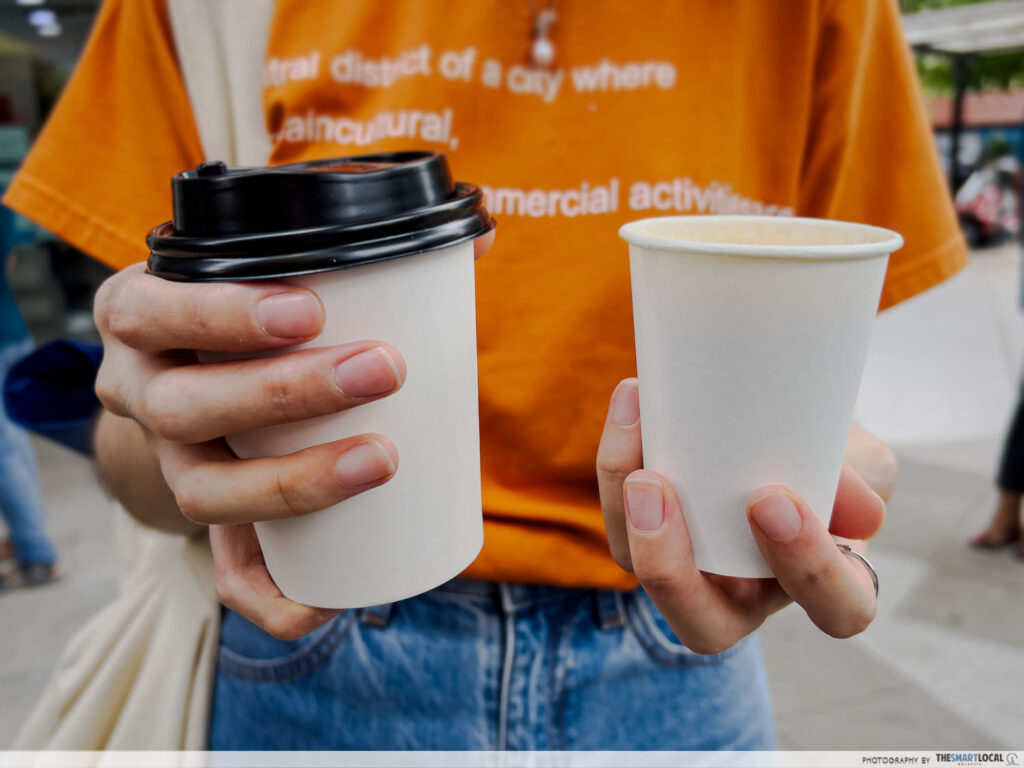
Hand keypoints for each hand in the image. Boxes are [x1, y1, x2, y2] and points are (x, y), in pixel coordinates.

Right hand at [93, 233, 493, 639]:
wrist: (202, 379)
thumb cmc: (252, 317)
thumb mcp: (271, 274)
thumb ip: (357, 254)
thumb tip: (475, 240)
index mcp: (142, 319)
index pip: (152, 311)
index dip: (219, 315)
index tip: (311, 310)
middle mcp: (139, 393)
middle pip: (182, 406)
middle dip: (284, 391)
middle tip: (384, 369)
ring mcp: (167, 466)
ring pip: (201, 493)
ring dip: (292, 482)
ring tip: (382, 458)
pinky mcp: (205, 525)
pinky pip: (222, 573)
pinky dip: (272, 595)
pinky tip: (327, 600)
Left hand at [597, 378, 885, 653]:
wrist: (775, 418)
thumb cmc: (827, 453)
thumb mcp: (859, 457)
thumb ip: (861, 477)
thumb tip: (859, 510)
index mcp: (825, 584)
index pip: (836, 609)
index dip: (810, 568)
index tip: (774, 498)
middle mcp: (752, 595)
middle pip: (704, 628)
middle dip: (671, 570)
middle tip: (657, 489)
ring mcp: (694, 570)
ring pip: (641, 571)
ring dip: (627, 513)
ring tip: (634, 439)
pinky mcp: (646, 532)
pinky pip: (621, 516)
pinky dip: (618, 462)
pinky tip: (632, 402)